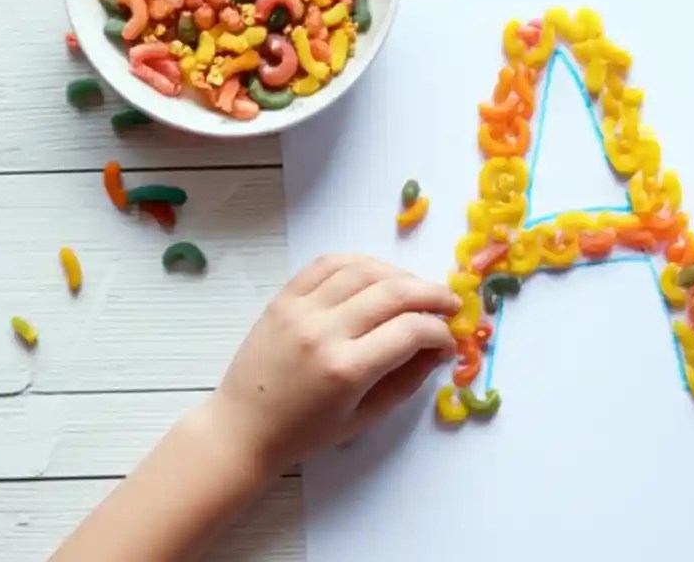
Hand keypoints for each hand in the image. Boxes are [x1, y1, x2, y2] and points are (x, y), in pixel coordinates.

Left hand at [207, 255, 458, 472]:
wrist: (242, 427)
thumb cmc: (307, 431)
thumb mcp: (366, 417)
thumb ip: (407, 379)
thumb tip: (439, 347)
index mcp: (346, 370)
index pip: (411, 331)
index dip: (440, 332)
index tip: (448, 339)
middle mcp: (324, 332)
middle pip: (394, 293)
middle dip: (432, 294)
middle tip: (450, 303)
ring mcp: (300, 310)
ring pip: (364, 270)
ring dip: (400, 274)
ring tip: (416, 288)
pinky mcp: (283, 298)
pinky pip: (328, 263)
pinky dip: (361, 262)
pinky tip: (379, 273)